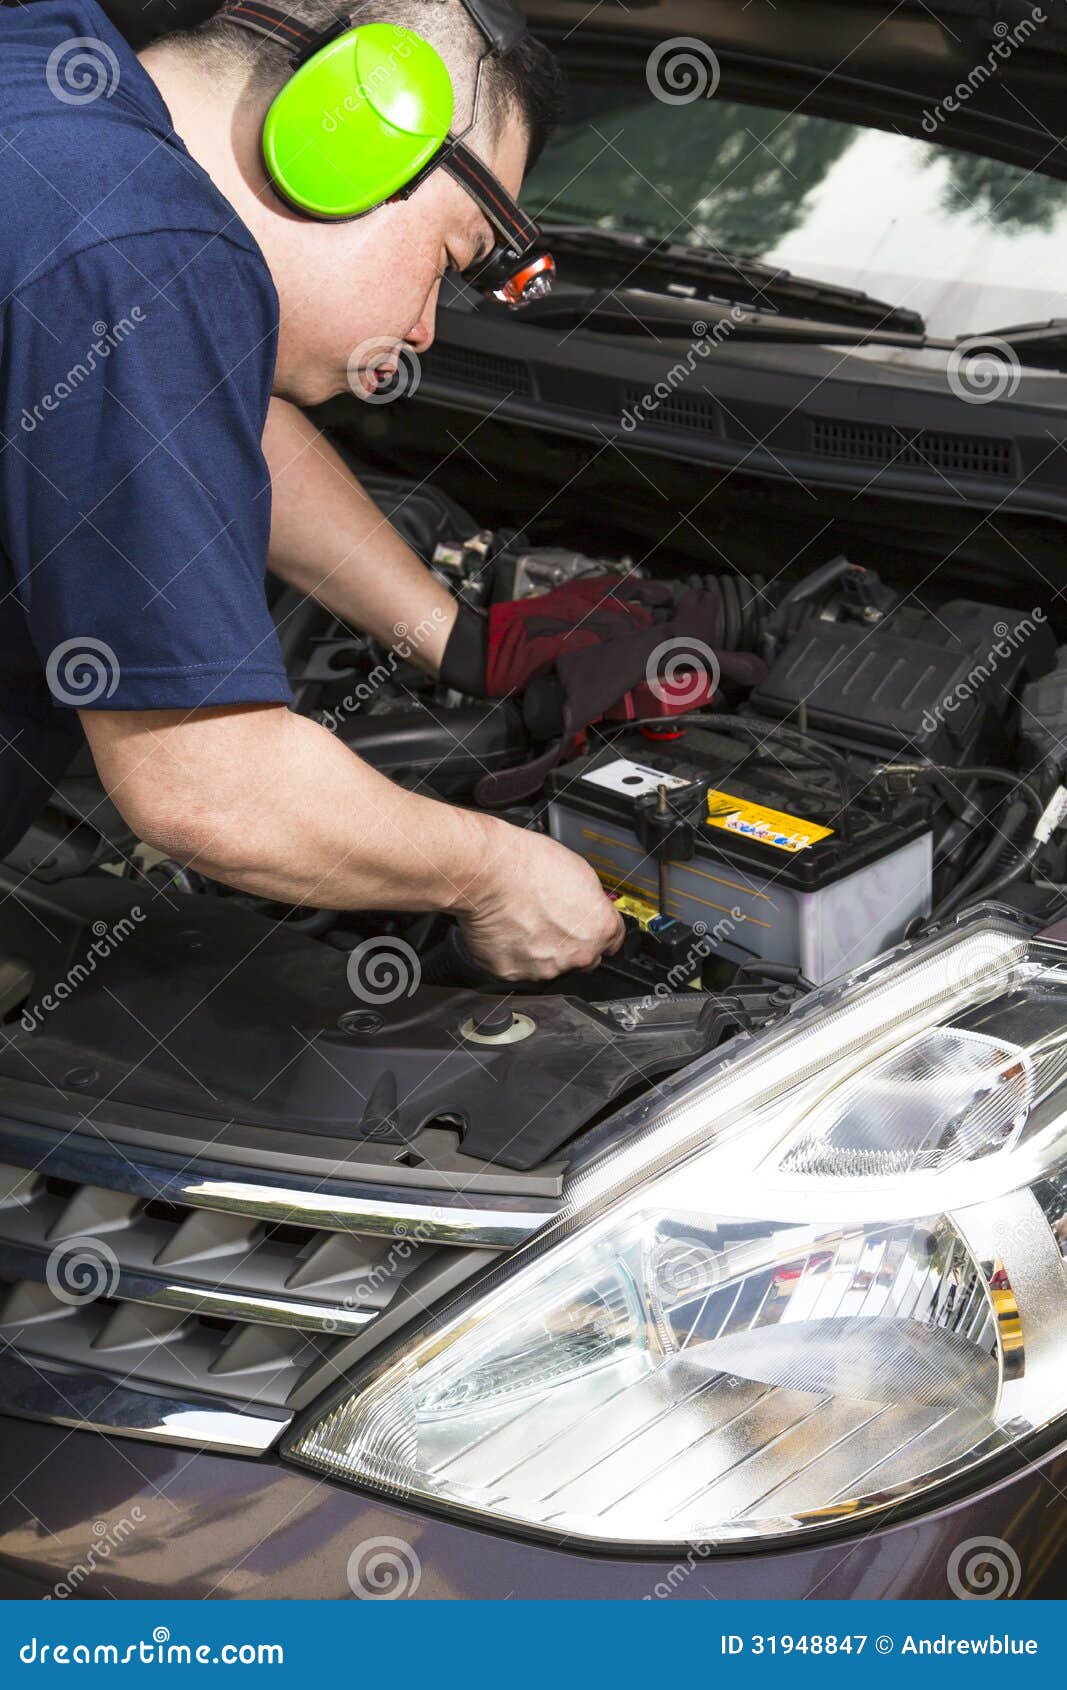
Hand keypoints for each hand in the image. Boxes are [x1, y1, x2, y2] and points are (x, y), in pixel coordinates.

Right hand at [458, 823, 624, 980]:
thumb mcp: (580, 871)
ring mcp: (544, 968)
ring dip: (540, 949)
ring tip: (523, 919)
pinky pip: (516, 966)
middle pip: (583, 957)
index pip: (613, 940)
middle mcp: (576, 955)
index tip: (589, 926)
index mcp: (598, 929)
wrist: (487, 873)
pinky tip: (507, 929)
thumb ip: (590, 901)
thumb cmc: (527, 865)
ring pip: (549, 964)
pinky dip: (512, 953)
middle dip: (571, 943)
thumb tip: (587, 906)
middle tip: (549, 918)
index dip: (598, 930)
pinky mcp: (512, 973)